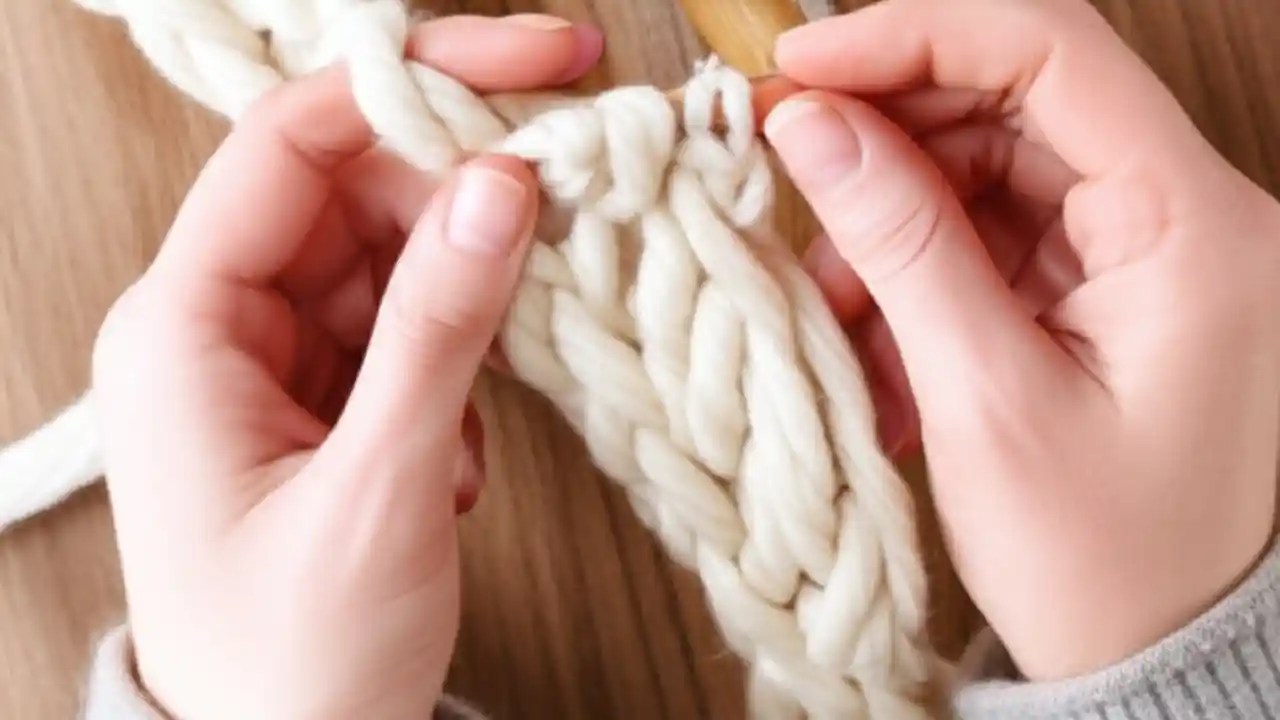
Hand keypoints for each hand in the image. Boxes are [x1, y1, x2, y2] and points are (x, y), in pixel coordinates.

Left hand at [90, 16, 600, 718]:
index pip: (292, 146)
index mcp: (183, 329)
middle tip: (570, 200)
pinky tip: (454, 458)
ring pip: (391, 263)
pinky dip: (454, 369)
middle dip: (464, 196)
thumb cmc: (294, 662)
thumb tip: (503, 185)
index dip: (411, 82)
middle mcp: (217, 328)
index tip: (533, 63)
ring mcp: (272, 365)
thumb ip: (438, 327)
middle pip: (355, 194)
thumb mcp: (376, 486)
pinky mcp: (320, 402)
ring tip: (494, 387)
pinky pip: (403, 330)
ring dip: (466, 306)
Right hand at [765, 0, 1279, 679]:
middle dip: (884, 132)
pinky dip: (916, 270)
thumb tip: (813, 128)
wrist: (1156, 660)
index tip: (805, 64)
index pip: (1051, 51)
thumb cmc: (1103, 562)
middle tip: (783, 166)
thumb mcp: (984, 399)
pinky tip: (874, 338)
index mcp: (1194, 227)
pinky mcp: (1101, 288)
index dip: (915, 35)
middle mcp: (1184, 217)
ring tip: (832, 304)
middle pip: (1011, 101)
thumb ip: (901, 243)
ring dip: (889, 216)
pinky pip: (989, 236)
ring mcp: (1142, 251)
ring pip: (988, 169)